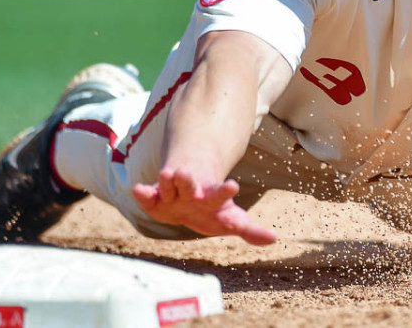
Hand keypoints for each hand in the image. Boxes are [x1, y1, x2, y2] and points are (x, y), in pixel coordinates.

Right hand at [131, 168, 277, 244]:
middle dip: (187, 180)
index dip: (226, 191)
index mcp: (211, 199)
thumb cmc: (213, 211)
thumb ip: (249, 230)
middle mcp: (191, 191)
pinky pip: (147, 195)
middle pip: (189, 184)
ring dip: (167, 180)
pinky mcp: (154, 198)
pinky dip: (142, 193)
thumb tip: (274, 239)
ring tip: (166, 174)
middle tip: (184, 173)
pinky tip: (137, 190)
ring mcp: (172, 192)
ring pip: (169, 183)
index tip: (234, 185)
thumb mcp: (231, 219)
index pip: (220, 195)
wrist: (188, 195)